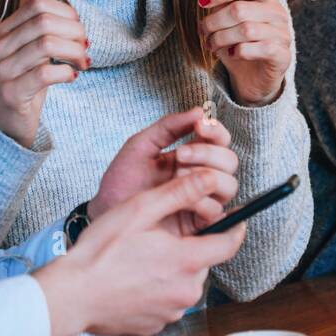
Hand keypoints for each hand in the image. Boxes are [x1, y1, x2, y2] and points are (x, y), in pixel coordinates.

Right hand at [0, 0, 88, 146]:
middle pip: (44, 21)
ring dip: (73, 51)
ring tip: (82, 61)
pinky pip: (44, 74)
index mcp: (4, 30)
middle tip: (85, 47)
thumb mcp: (29, 45)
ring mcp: (2, 70)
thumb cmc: (23, 80)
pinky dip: (65, 72)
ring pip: (46, 44)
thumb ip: (33, 15)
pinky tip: (71, 76)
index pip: (39, 5)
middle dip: (74, 31)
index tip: (79, 30)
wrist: (6, 122)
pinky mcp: (12, 93)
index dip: (67, 13)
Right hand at [34, 169, 246, 335]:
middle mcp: (187, 290)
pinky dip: (157, 289)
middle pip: (204, 261)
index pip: (230, 243)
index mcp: (187, 261)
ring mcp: (172, 312)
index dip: (235, 227)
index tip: (236, 218)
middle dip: (190, 247)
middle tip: (160, 237)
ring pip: (185, 281)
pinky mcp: (156, 325)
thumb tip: (210, 179)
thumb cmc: (100, 253)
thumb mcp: (140, 210)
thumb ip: (180, 193)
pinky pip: (167, 301)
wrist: (70, 297)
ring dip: (172, 268)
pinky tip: (133, 280)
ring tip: (141, 259)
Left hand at [89, 107, 237, 224]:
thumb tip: (200, 110)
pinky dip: (202, 202)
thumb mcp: (141, 146)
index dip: (215, 130)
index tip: (199, 125)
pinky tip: (182, 200)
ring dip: (206, 177)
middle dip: (208, 154)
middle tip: (181, 155)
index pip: (219, 140)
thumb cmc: (122, 182)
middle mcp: (201, 177)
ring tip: (177, 178)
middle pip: (230, 161)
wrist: (106, 214)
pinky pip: (216, 211)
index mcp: (192, 156)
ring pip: (228, 185)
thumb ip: (169, 126)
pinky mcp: (198, 224)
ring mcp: (201, 200)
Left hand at [199, 0, 291, 105]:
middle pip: (241, 9)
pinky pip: (259, 48)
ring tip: (212, 44)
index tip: (202, 1)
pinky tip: (232, 54)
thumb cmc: (240, 33)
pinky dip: (239, 52)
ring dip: (221, 38)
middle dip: (214, 22)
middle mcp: (278, 11)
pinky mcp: (282, 55)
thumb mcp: (234, 0)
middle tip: (203, 31)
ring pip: (246, 30)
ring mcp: (282, 33)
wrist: (253, 72)